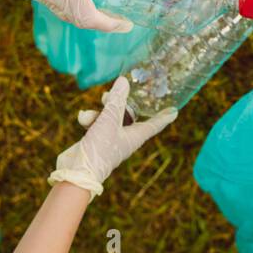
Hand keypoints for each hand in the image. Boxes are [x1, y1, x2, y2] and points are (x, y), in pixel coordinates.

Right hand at [0, 0, 133, 31]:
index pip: (91, 18)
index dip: (110, 25)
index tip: (126, 24)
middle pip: (82, 22)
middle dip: (103, 24)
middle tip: (119, 19)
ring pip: (70, 17)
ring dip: (88, 19)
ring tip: (104, 12)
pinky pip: (60, 10)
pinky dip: (74, 11)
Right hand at [49, 76, 176, 197]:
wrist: (77, 172)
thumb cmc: (99, 148)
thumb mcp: (109, 120)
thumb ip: (116, 100)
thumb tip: (124, 81)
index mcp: (135, 137)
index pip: (154, 124)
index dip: (164, 117)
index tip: (175, 111)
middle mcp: (125, 138)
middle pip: (129, 116)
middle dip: (122, 103)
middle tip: (116, 91)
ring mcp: (110, 140)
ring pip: (109, 118)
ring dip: (101, 111)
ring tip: (92, 111)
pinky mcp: (96, 140)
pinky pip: (96, 124)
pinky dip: (90, 120)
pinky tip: (82, 118)